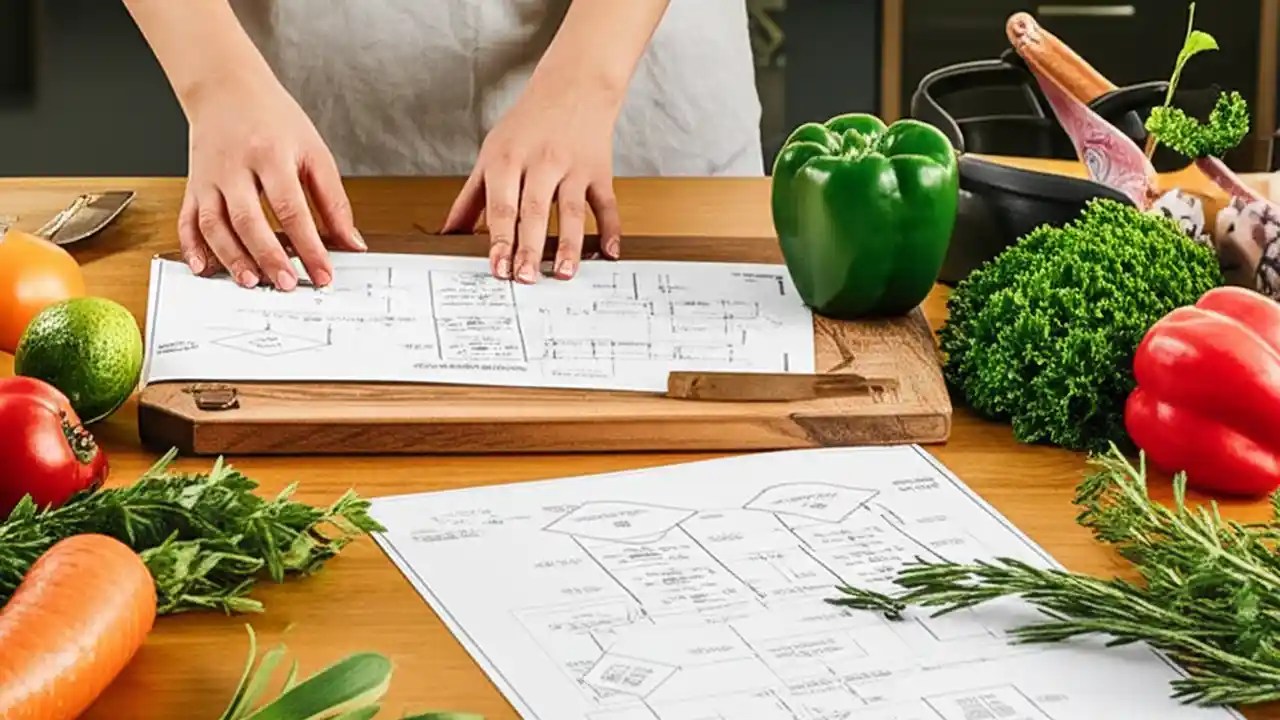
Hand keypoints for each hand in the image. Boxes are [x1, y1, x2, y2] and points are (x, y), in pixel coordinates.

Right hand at [179, 76, 363, 290]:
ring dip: (231, 257)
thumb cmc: (273, 118)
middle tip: (286, 283)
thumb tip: (352, 242)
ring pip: (214, 223)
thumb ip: (333, 199)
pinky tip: (203, 267)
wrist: (226, 85)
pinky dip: (192, 246)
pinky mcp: (192, 184)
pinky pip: (187, 219)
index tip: (322, 273)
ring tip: (251, 281)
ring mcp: (209, 176)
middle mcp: (235, 166)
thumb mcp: (313, 150)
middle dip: (268, 256)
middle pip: (250, 219)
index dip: (309, 246)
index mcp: (271, 154)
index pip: (292, 209)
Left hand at [441, 76, 622, 283]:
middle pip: (534, 210)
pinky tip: (610, 254)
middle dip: (529, 247)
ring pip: (571, 211)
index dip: (500, 239)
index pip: (502, 205)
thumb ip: (471, 198)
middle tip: (525, 278)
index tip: (497, 268)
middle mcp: (541, 162)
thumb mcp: (491, 155)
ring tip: (565, 274)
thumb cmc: (527, 126)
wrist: (573, 86)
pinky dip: (611, 229)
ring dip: (569, 245)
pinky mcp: (600, 171)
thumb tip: (449, 235)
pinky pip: (606, 204)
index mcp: (507, 160)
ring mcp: (573, 167)